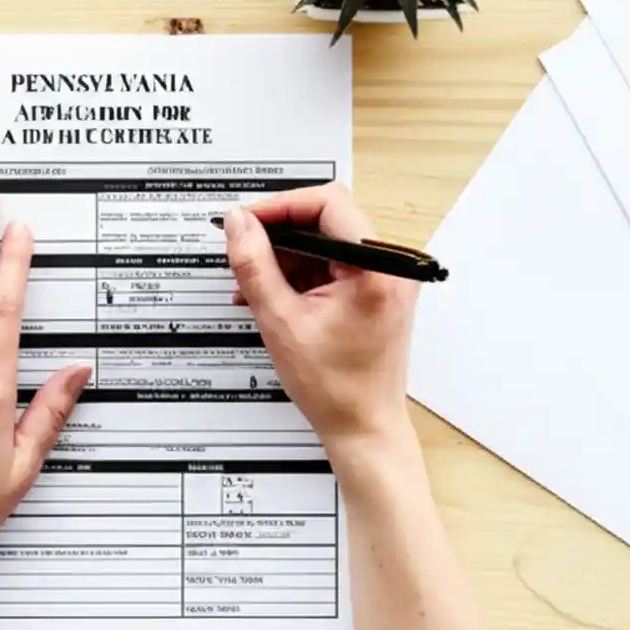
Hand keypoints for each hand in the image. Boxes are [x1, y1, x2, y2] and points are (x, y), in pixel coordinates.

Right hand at [224, 183, 418, 456]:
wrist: (363, 427)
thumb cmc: (335, 389)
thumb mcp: (280, 321)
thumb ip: (254, 265)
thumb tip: (239, 224)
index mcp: (375, 267)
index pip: (327, 202)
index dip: (279, 205)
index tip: (247, 220)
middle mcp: (390, 266)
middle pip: (326, 218)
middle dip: (279, 233)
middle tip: (243, 248)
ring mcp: (386, 278)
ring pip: (326, 241)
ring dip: (286, 256)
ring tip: (252, 283)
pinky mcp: (377, 291)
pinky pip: (333, 264)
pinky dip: (301, 273)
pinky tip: (272, 293)